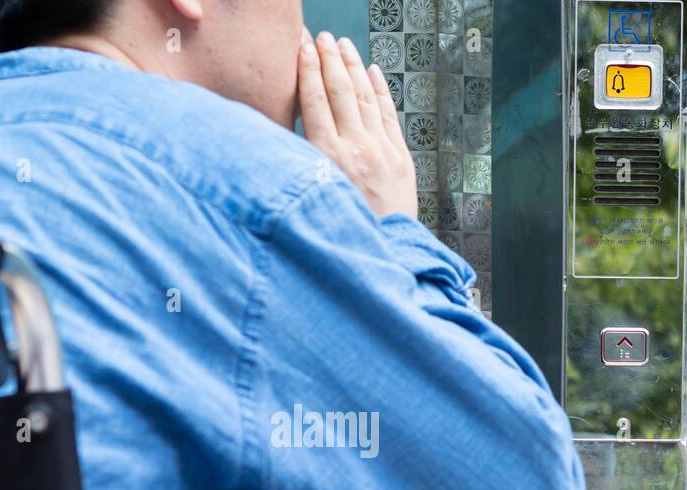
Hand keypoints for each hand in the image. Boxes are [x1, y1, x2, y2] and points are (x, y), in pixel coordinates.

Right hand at [297, 29, 417, 220]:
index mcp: (327, 157)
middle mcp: (356, 148)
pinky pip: (390, 114)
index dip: (307, 69)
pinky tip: (373, 71)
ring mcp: (382, 151)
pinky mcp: (401, 158)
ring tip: (343, 45)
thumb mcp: (311, 197)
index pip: (315, 101)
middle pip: (340, 91)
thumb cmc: (339, 232)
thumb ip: (302, 162)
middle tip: (321, 37)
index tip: (302, 47)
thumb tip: (285, 135)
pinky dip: (382, 90)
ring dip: (353, 67)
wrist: (383, 254)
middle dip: (329, 60)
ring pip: (366, 97)